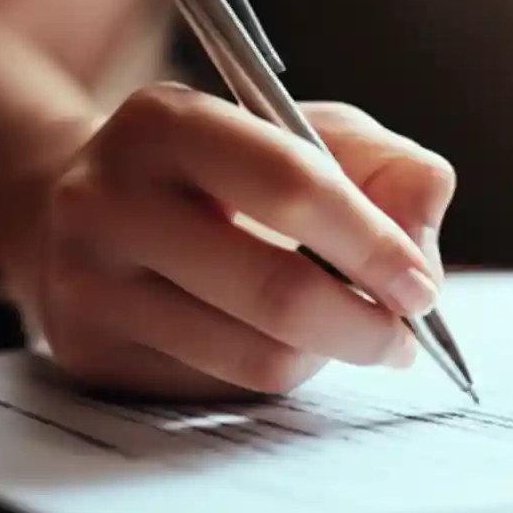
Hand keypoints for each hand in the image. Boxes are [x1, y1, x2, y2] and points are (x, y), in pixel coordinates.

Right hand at [5, 83, 454, 398]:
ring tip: (348, 332)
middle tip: (404, 336)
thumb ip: (387, 169)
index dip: (374, 244)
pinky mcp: (91, 355)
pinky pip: (226, 390)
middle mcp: (107, 201)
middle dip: (366, 325)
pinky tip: (281, 343)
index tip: (421, 287)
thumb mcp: (308, 135)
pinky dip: (278, 373)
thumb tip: (424, 241)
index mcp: (166, 122)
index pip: (292, 186)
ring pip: (258, 358)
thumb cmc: (226, 172)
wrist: (96, 211)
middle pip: (278, 292)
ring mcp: (88, 285)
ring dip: (329, 355)